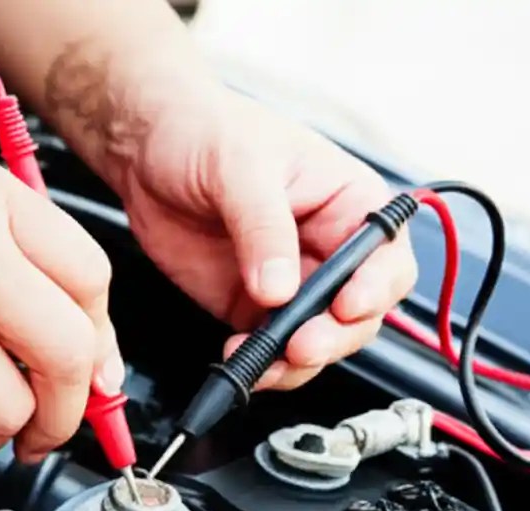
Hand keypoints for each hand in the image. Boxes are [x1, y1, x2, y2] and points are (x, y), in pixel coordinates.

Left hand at [103, 85, 416, 389]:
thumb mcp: (240, 168)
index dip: (375, 288)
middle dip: (334, 335)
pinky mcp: (251, 306)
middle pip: (359, 313)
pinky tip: (238, 355)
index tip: (346, 305)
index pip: (386, 257)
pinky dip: (260, 362)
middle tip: (300, 344)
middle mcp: (328, 247)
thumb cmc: (204, 129)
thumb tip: (277, 288)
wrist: (144, 145)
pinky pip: (270, 348)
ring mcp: (291, 281)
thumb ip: (262, 228)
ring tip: (264, 359)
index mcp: (348, 202)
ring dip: (296, 359)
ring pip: (318, 339)